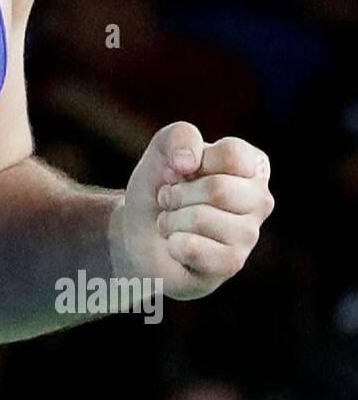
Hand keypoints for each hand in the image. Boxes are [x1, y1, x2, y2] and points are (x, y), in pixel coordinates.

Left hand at [109, 121, 273, 299]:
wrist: (139, 232)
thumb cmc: (161, 187)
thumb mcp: (163, 150)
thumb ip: (179, 136)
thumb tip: (189, 162)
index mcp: (252, 164)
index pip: (232, 155)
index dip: (192, 161)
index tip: (179, 170)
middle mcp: (260, 199)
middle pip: (218, 189)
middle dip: (177, 193)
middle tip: (169, 199)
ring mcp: (250, 234)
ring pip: (202, 219)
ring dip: (171, 219)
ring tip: (172, 221)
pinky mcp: (232, 263)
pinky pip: (194, 248)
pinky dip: (172, 243)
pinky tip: (176, 244)